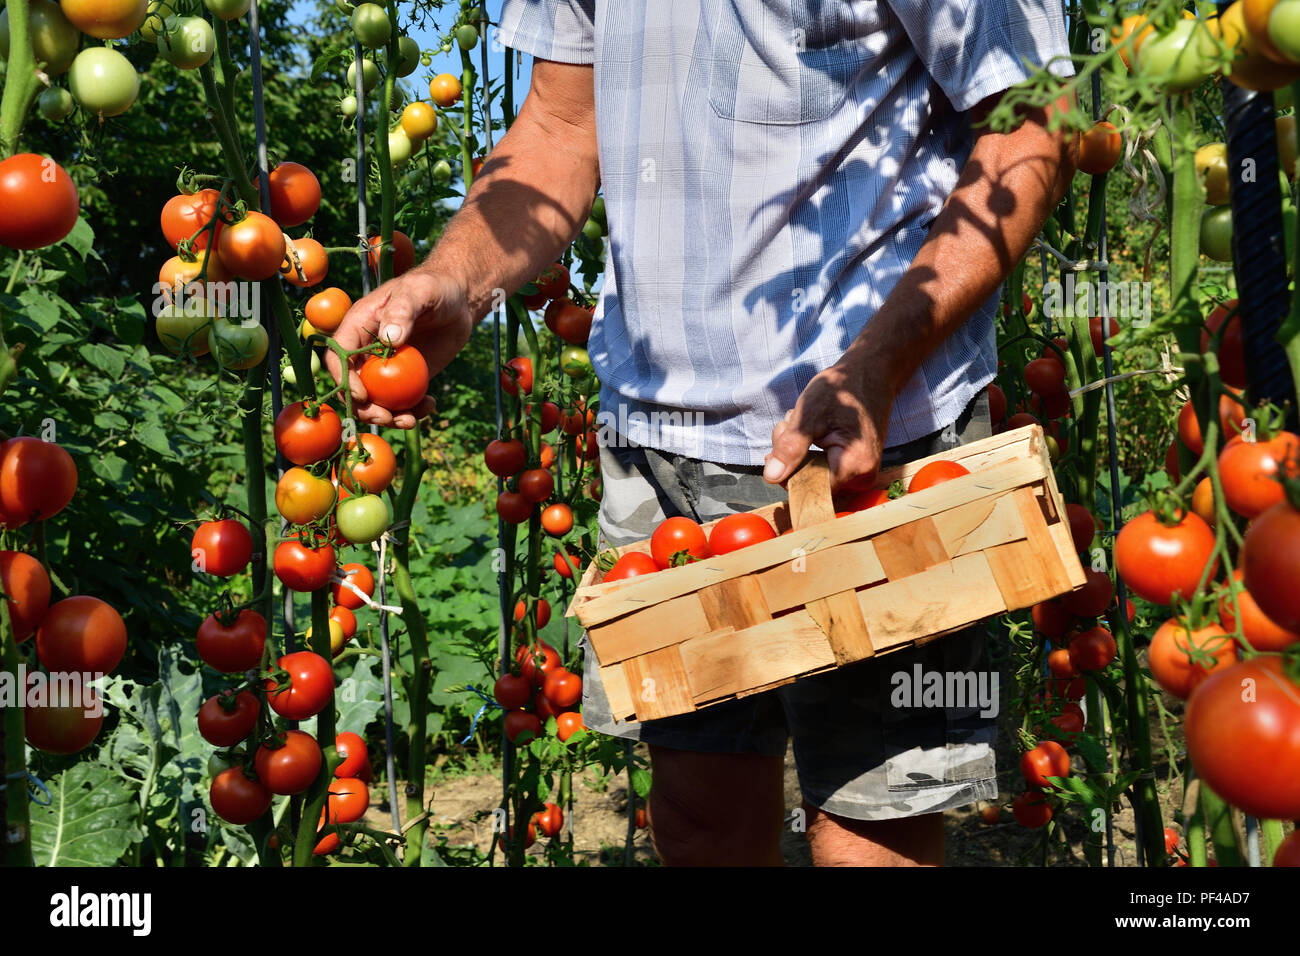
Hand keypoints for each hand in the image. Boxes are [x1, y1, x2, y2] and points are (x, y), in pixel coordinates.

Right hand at [325, 269, 472, 427]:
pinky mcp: (406, 378)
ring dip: (388, 416)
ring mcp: (385, 367)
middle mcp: (366, 349)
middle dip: (364, 408)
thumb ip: (402, 311)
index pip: (339, 356)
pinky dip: (412, 410)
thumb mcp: (419, 292)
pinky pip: (401, 401)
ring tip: (411, 420)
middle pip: (352, 385)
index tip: (363, 395)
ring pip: (376, 400)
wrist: (458, 300)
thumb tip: (388, 340)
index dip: (344, 378)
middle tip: (387, 417)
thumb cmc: (434, 287)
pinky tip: (430, 406)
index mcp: (358, 326)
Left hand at [762, 358, 892, 490]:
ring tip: (798, 422)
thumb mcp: (809, 414)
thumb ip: (791, 448)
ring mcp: (862, 474)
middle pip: (810, 482)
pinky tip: (810, 429)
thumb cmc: (842, 389)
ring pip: (814, 474)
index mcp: (853, 467)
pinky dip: (810, 451)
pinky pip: (825, 468)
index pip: (807, 488)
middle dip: (792, 457)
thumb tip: (771, 477)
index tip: (779, 445)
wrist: (870, 374)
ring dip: (799, 451)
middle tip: (788, 425)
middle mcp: (862, 477)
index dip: (786, 471)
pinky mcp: (858, 467)